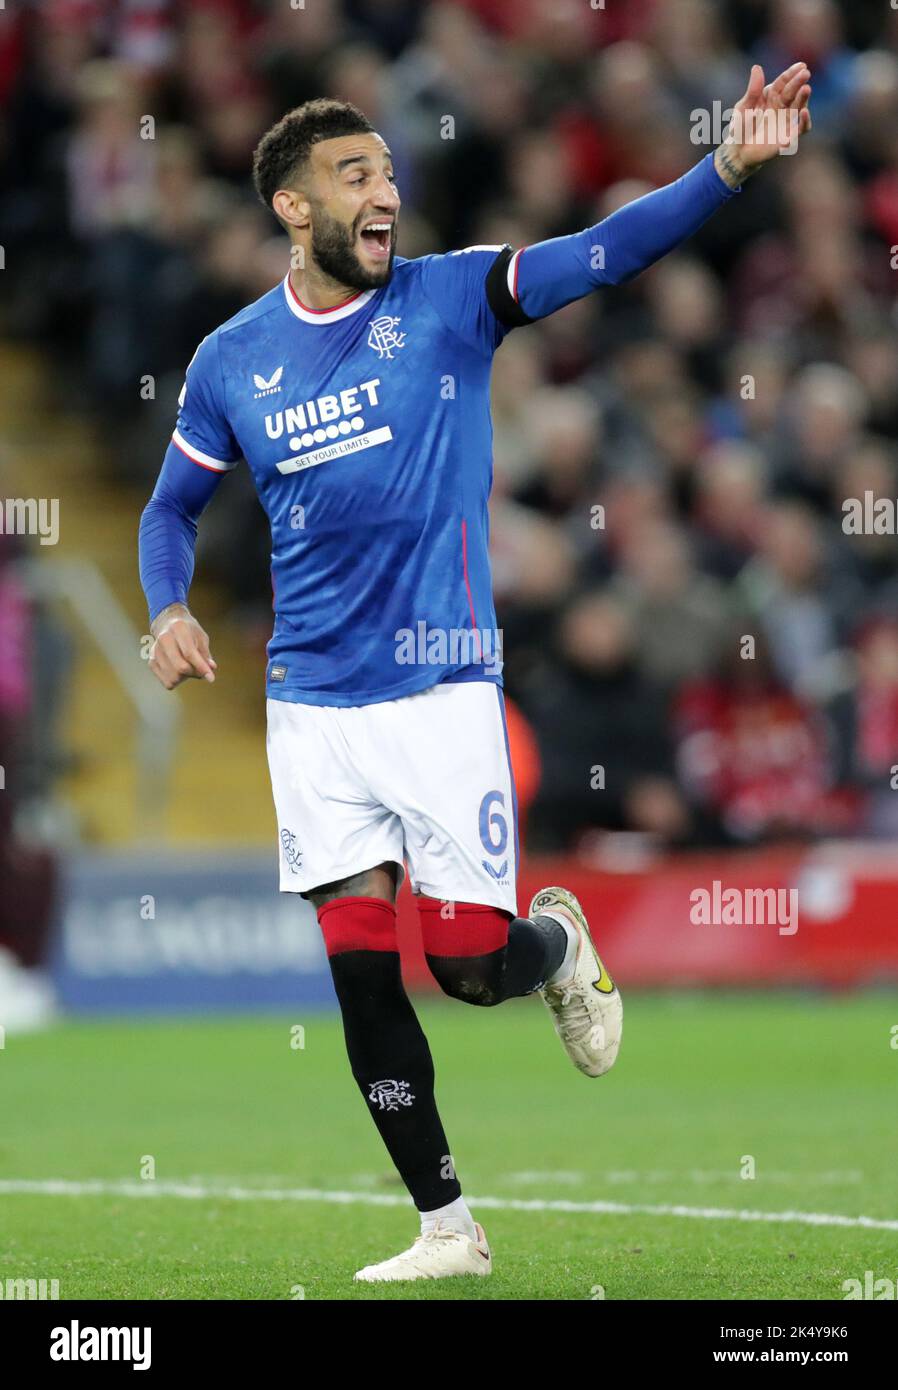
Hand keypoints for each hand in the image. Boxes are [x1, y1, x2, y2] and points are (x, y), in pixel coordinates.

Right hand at [148, 603, 216, 688]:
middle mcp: (163, 639)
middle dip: (194, 673)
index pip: (189, 653)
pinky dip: (177, 680)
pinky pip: (167, 682)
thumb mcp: (201, 637)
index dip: (201, 667)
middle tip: (200, 670)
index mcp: (178, 628)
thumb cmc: (188, 632)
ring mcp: (155, 651)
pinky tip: (179, 670)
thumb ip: (205, 654)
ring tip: (188, 667)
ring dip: (186, 677)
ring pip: (173, 677)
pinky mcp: (151, 662)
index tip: (211, 678)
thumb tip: (211, 669)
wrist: (167, 624)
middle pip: (180, 667)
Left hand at [714, 61, 811, 187]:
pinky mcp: (789, 137)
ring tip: (806, 89)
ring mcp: (786, 121)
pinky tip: (804, 113)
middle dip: (799, 82)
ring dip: (803, 98)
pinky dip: (804, 122)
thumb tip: (756, 67)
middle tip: (806, 74)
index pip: (783, 82)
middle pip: (793, 92)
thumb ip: (752, 90)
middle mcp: (782, 106)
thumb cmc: (740, 127)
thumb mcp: (743, 107)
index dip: (792, 73)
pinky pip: (800, 128)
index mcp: (771, 95)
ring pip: (799, 107)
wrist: (738, 152)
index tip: (801, 65)